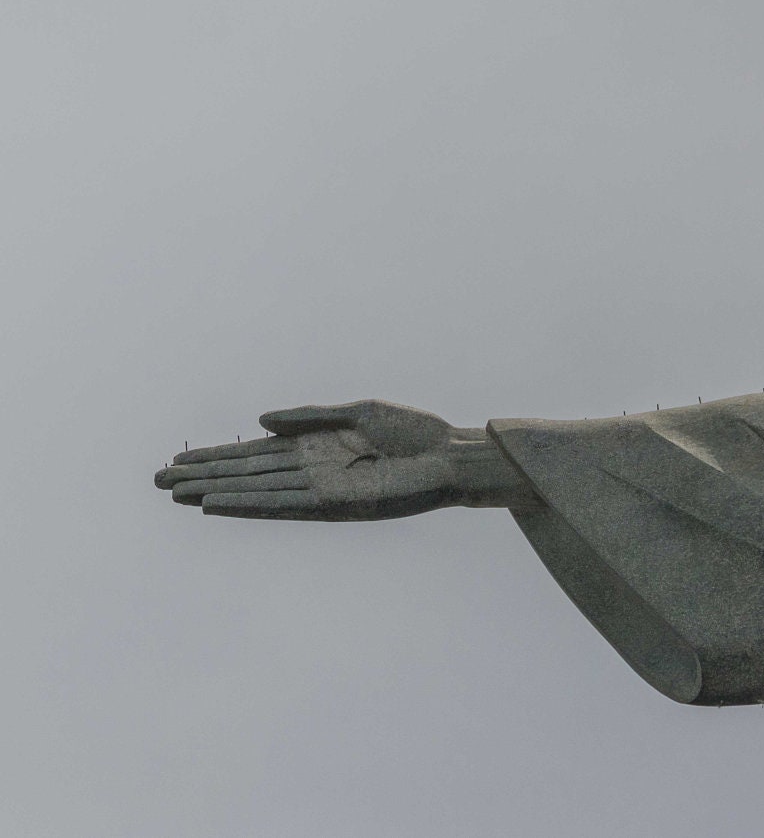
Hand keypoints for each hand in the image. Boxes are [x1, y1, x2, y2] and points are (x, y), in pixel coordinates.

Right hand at [153, 401, 527, 519]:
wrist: (451, 456)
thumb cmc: (413, 432)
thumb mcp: (356, 412)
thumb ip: (307, 416)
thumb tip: (259, 422)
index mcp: (314, 447)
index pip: (254, 455)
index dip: (217, 457)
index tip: (180, 459)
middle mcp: (310, 471)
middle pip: (245, 474)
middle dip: (203, 476)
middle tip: (157, 479)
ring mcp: (319, 489)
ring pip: (255, 490)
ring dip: (215, 492)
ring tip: (175, 493)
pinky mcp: (334, 505)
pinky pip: (282, 506)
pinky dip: (248, 505)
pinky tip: (217, 504)